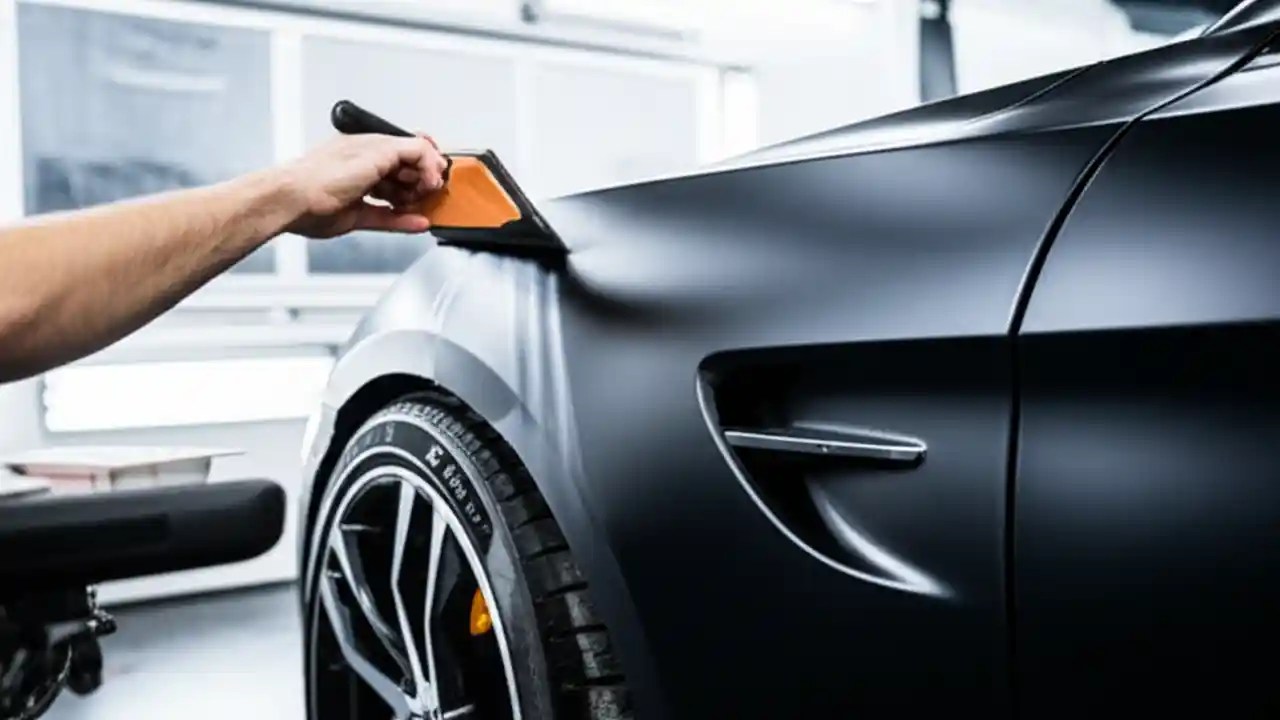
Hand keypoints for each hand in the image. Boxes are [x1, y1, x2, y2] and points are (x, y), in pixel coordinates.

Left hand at [279, 133, 448, 238]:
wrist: (293, 201)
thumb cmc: (322, 175)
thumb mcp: (376, 153)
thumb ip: (409, 150)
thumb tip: (431, 155)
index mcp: (372, 146)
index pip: (411, 149)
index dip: (428, 162)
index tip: (435, 176)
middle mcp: (368, 166)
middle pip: (408, 173)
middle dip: (422, 182)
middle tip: (428, 191)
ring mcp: (363, 190)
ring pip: (399, 195)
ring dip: (414, 201)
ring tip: (418, 205)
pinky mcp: (358, 214)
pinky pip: (388, 218)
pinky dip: (404, 221)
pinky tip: (417, 222)